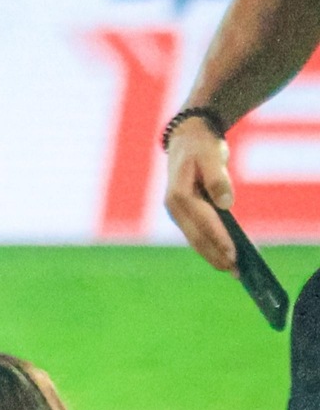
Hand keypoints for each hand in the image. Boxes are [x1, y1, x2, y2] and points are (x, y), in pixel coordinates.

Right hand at [164, 117, 236, 269]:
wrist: (186, 138)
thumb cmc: (202, 145)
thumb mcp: (212, 155)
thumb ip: (218, 179)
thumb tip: (226, 204)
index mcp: (179, 194)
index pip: (203, 222)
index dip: (219, 239)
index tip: (234, 254)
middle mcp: (174, 207)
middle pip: (196, 237)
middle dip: (216, 255)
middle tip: (236, 271)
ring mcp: (176, 212)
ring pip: (195, 239)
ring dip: (212, 255)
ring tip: (231, 269)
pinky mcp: (182, 214)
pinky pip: (195, 234)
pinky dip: (208, 246)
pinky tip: (222, 255)